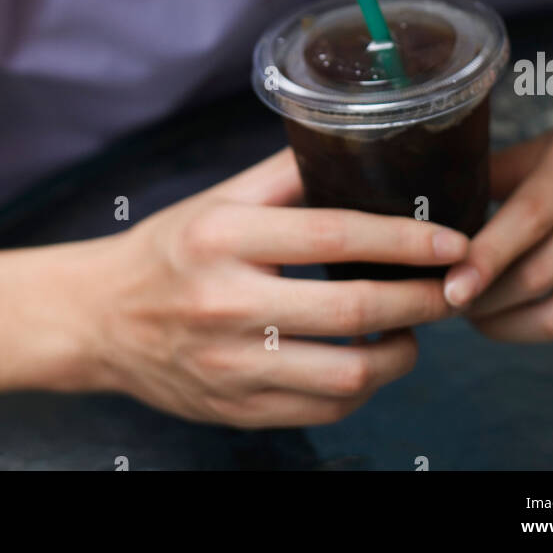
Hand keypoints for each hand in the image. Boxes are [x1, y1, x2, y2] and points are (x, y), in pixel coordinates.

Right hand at [69, 146, 464, 427]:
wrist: (99, 318)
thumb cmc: (170, 248)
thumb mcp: (219, 198)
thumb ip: (286, 174)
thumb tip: (359, 143)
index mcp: (225, 236)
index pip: (333, 236)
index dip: (403, 240)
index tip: (452, 240)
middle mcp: (226, 303)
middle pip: (352, 311)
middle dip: (421, 300)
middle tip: (453, 287)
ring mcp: (230, 366)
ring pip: (346, 375)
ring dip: (400, 353)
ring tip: (415, 329)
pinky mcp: (235, 410)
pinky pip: (322, 409)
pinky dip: (362, 389)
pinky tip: (370, 360)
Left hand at [441, 107, 552, 342]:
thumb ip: (499, 175)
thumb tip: (442, 214)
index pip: (530, 217)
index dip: (486, 258)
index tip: (451, 287)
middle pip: (543, 272)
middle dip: (489, 300)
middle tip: (453, 304)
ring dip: (515, 326)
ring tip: (482, 319)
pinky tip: (526, 322)